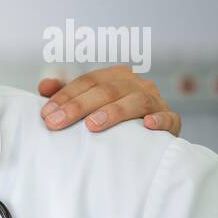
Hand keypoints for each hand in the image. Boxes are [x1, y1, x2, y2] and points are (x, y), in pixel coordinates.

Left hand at [38, 65, 180, 135]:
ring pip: (136, 100)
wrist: (147, 139)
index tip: (46, 114)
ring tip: (92, 126)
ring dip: (114, 112)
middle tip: (56, 123)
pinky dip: (159, 120)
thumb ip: (66, 94)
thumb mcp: (87, 105)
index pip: (88, 81)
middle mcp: (137, 85)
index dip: (66, 96)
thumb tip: (44, 86)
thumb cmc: (110, 120)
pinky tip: (147, 125)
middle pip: (108, 90)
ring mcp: (156, 101)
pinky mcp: (172, 121)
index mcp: (115, 77)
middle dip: (79, 106)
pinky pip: (169, 117)